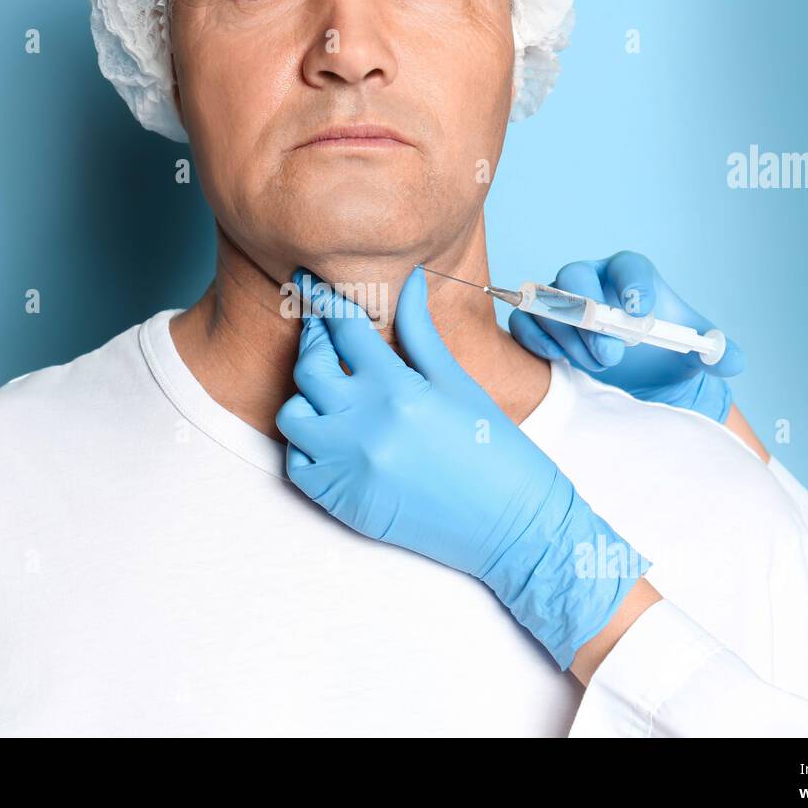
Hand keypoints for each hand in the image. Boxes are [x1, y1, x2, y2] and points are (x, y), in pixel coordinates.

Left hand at [275, 265, 649, 670]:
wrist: (514, 528)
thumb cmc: (498, 452)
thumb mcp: (459, 383)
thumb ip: (420, 332)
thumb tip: (408, 279)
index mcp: (398, 390)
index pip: (344, 329)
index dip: (323, 300)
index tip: (309, 283)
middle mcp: (364, 426)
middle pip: (310, 367)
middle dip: (313, 341)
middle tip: (323, 332)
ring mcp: (348, 467)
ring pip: (293, 415)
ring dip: (305, 396)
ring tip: (330, 389)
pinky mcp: (342, 502)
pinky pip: (297, 464)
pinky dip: (307, 444)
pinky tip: (333, 432)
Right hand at [508, 251, 744, 421]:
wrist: (637, 377)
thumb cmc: (664, 352)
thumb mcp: (698, 354)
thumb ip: (719, 354)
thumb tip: (729, 359)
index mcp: (631, 275)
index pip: (629, 266)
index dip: (633, 286)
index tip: (644, 315)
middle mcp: (592, 279)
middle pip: (575, 275)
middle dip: (592, 313)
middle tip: (614, 352)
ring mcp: (561, 301)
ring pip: (551, 303)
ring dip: (572, 338)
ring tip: (599, 367)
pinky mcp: (541, 326)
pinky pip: (525, 323)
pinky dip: (538, 341)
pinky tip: (561, 363)